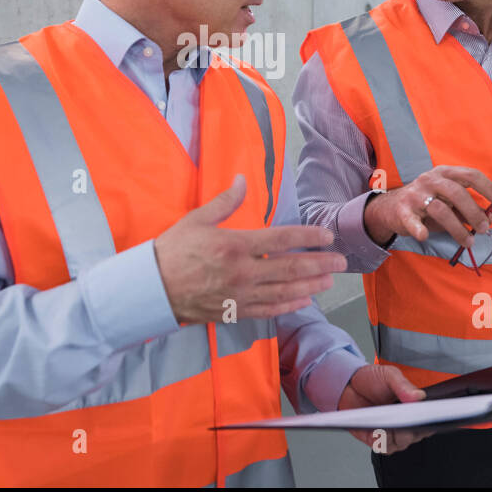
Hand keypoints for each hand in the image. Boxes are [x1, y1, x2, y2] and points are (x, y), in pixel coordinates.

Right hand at [154, 175, 346, 323]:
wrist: (150, 288)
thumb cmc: (172, 250)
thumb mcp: (197, 219)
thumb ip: (225, 202)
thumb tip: (243, 180)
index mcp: (234, 245)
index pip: (281, 240)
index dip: (308, 238)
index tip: (327, 236)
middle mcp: (242, 272)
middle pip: (290, 268)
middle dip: (319, 265)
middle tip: (341, 262)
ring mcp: (239, 295)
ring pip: (283, 292)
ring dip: (310, 286)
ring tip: (329, 281)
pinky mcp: (233, 312)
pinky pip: (268, 310)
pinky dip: (288, 306)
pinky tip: (303, 301)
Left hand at [338, 364, 429, 454]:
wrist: (348, 385)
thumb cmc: (372, 380)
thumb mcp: (390, 375)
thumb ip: (404, 385)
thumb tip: (419, 396)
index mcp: (416, 407)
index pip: (431, 417)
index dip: (431, 417)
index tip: (427, 413)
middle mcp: (407, 424)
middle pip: (418, 432)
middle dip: (413, 425)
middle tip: (406, 416)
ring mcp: (393, 434)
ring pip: (402, 441)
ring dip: (396, 432)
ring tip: (390, 420)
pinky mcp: (377, 440)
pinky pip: (384, 445)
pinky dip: (382, 438)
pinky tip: (378, 427)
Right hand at [363, 166, 491, 248]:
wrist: (391, 208)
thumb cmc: (427, 202)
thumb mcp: (448, 201)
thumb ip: (467, 208)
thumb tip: (489, 218)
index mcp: (444, 173)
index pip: (470, 175)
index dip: (488, 187)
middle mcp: (430, 180)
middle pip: (457, 192)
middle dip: (474, 211)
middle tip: (484, 228)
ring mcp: (415, 195)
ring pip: (440, 210)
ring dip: (458, 228)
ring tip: (468, 241)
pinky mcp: (402, 211)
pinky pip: (412, 221)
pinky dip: (419, 228)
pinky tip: (424, 235)